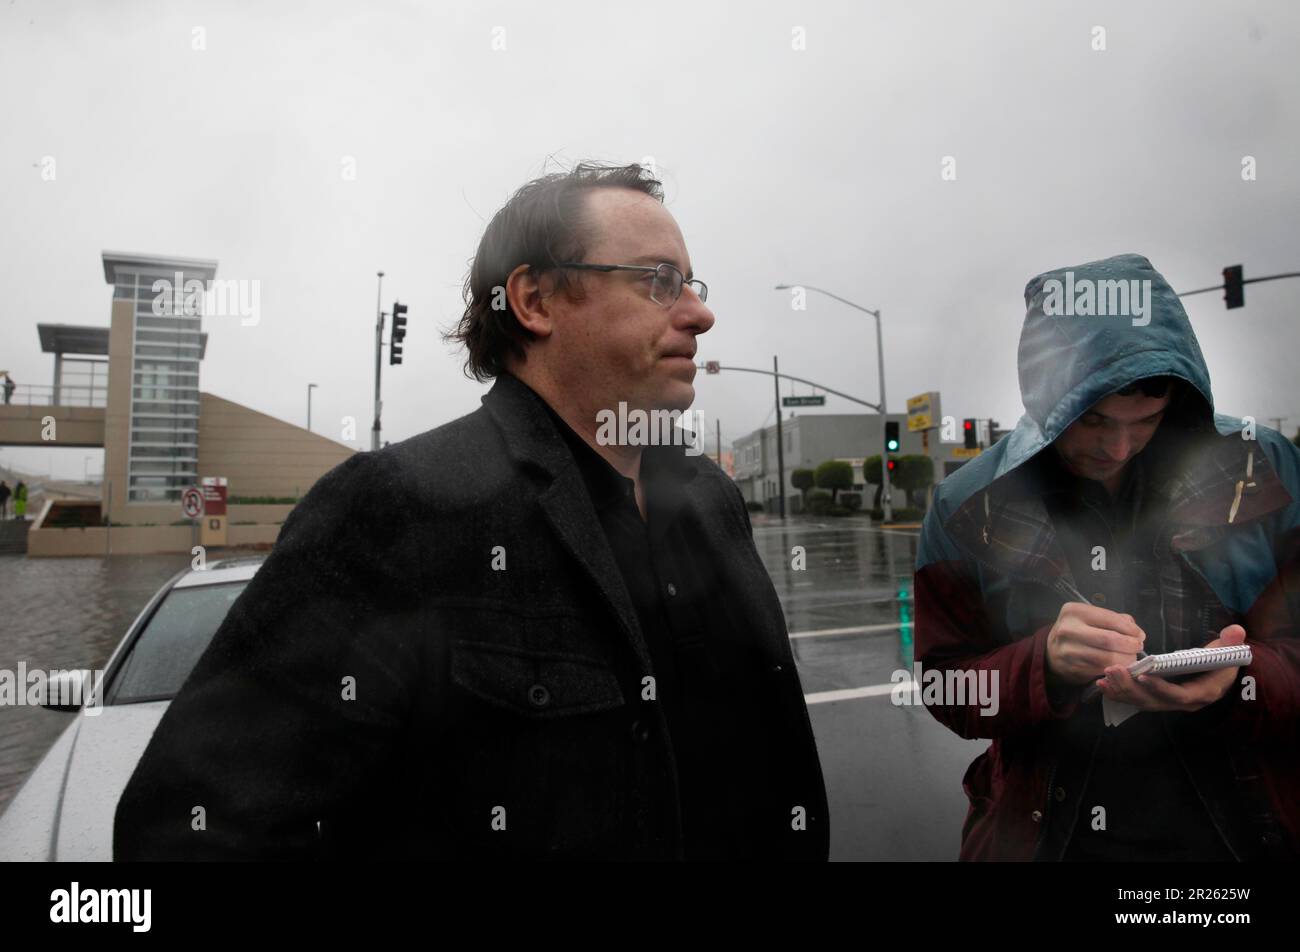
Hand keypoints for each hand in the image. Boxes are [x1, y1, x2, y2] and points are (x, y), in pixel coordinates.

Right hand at [1046, 602, 1145, 685]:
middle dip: (1130, 646)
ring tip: (1130, 658)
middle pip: (1110, 640)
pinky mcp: (1072, 668)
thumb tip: (1137, 633)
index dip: (1131, 629)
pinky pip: (1101, 670)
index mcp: (1075, 611)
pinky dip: (1114, 670)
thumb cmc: (1078, 631)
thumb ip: (1116, 620)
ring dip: (1125, 661)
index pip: (1111, 619)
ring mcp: (1068, 650)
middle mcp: (1068, 629)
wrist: (1052, 651)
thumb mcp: (1092, 618)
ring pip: (1107, 659)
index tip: (1140, 636)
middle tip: (1137, 648)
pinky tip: (1118, 666)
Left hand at [1097, 624, 1246, 711]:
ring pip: (1141, 701)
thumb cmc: (1220, 664)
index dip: (1162, 688)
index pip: (1179, 695)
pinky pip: (1136, 699)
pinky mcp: (1156, 699)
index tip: (1144, 676)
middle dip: (1132, 688)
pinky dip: (1119, 693)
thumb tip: (1236, 630)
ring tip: (1104, 677)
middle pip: (1154, 701)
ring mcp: (1167, 702)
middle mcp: (1182, 703)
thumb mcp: (1227, 654)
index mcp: (1202, 693)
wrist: (1218, 677)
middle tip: (1113, 671)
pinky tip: (1102, 684)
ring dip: (1121, 690)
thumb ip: (1230, 643)